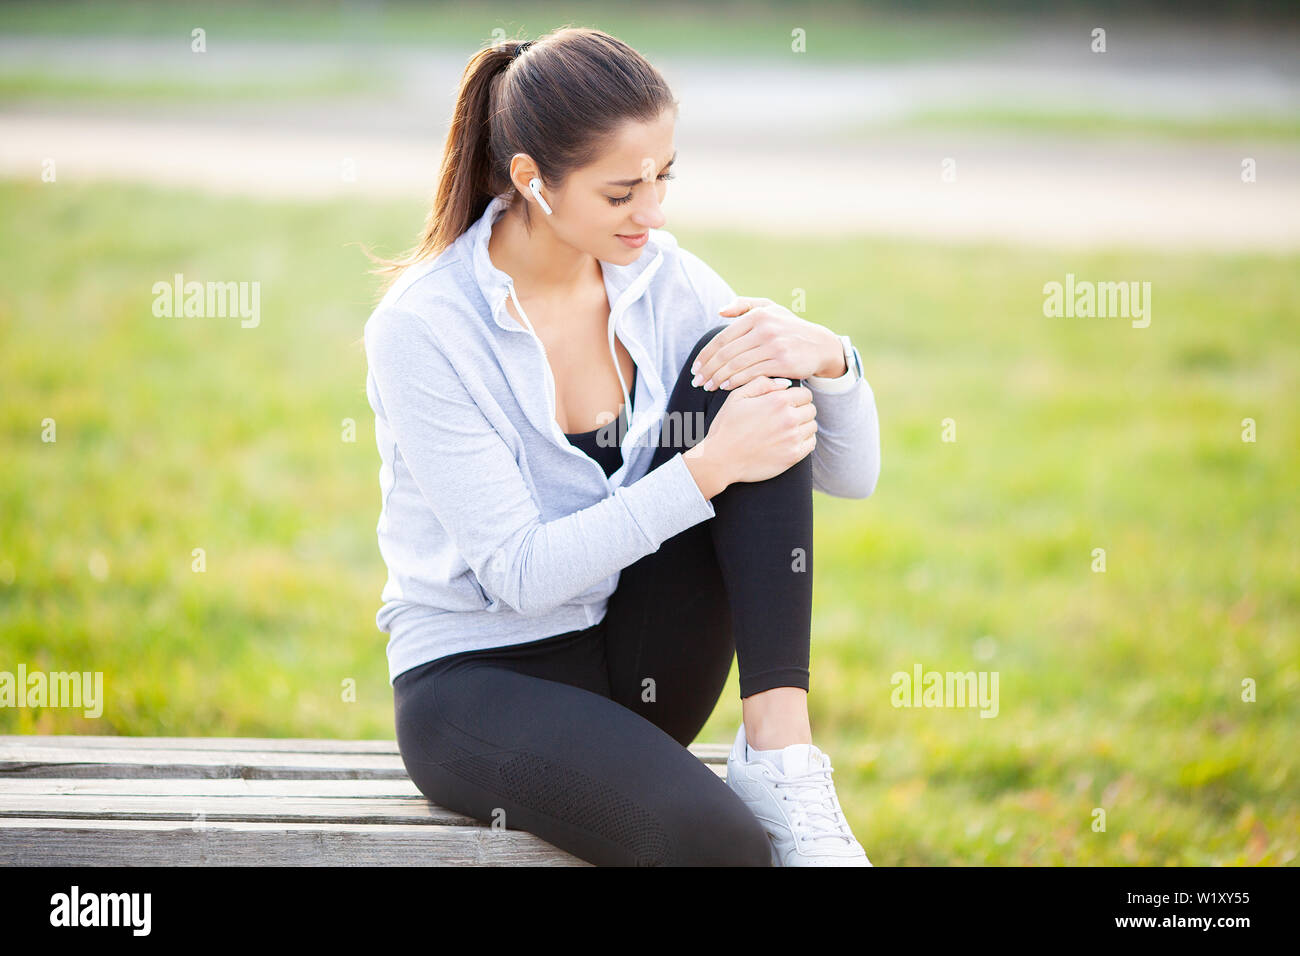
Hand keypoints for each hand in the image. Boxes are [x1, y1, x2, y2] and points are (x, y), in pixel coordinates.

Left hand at [691, 296, 844, 391]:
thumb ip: (745, 305)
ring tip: (708, 387)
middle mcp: (765, 329)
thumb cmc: (790, 328)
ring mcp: (774, 346)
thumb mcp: (771, 308)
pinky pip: (752, 374)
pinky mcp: (782, 363)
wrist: (820, 345)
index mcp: (757, 316)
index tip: (695, 368)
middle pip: (726, 354)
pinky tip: (726, 387)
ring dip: (718, 378)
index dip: (705, 355)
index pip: (722, 338)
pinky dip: (736, 382)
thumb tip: (720, 311)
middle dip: (708, 370)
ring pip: (737, 366)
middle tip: (697, 382)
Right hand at [698, 375, 816, 484]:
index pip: (805, 394)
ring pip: (812, 426)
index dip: (797, 397)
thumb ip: (761, 384)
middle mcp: (789, 418)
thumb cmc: (726, 427)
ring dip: (803, 426)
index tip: (788, 403)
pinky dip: (804, 441)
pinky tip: (790, 441)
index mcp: (777, 401)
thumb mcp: (737, 397)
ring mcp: (792, 438)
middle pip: (811, 409)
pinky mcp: (793, 456)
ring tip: (787, 429)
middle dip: (801, 410)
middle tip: (786, 416)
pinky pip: (811, 443)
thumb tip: (785, 384)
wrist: (721, 459)